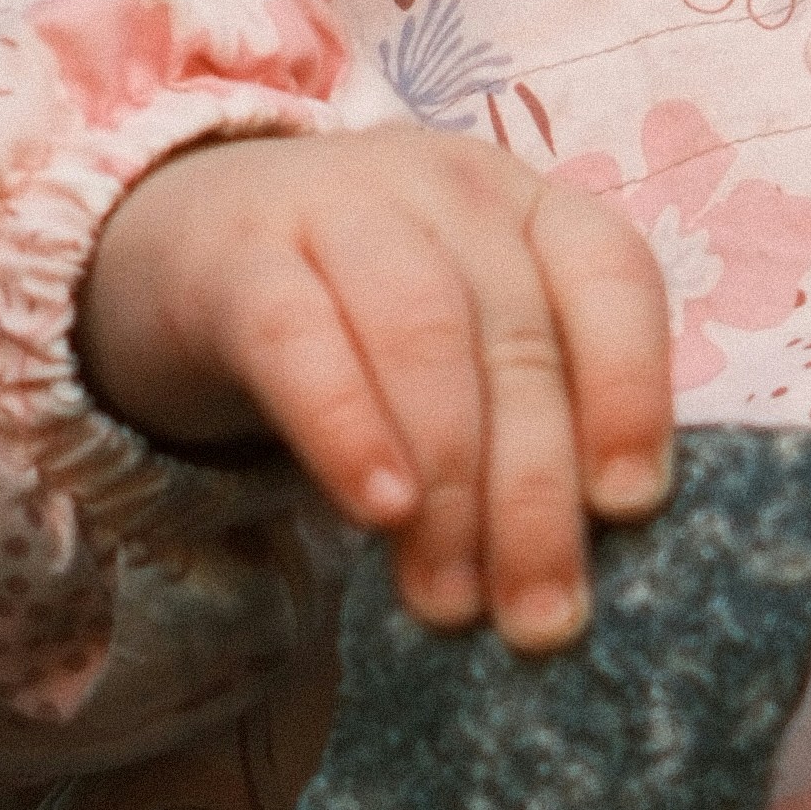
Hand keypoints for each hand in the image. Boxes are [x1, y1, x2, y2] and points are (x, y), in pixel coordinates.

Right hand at [79, 130, 674, 651]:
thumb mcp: (457, 352)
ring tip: (450, 599)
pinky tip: (378, 509)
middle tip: (537, 619)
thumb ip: (518, 425)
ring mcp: (336, 207)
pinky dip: (348, 427)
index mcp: (525, 206)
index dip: (631, 389)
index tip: (630, 507)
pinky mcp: (236, 258)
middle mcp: (443, 190)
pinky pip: (300, 339)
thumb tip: (566, 580)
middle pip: (515, 337)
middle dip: (535, 494)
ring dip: (450, 481)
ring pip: (422, 334)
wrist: (179, 247)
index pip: (611, 274)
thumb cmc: (356, 322)